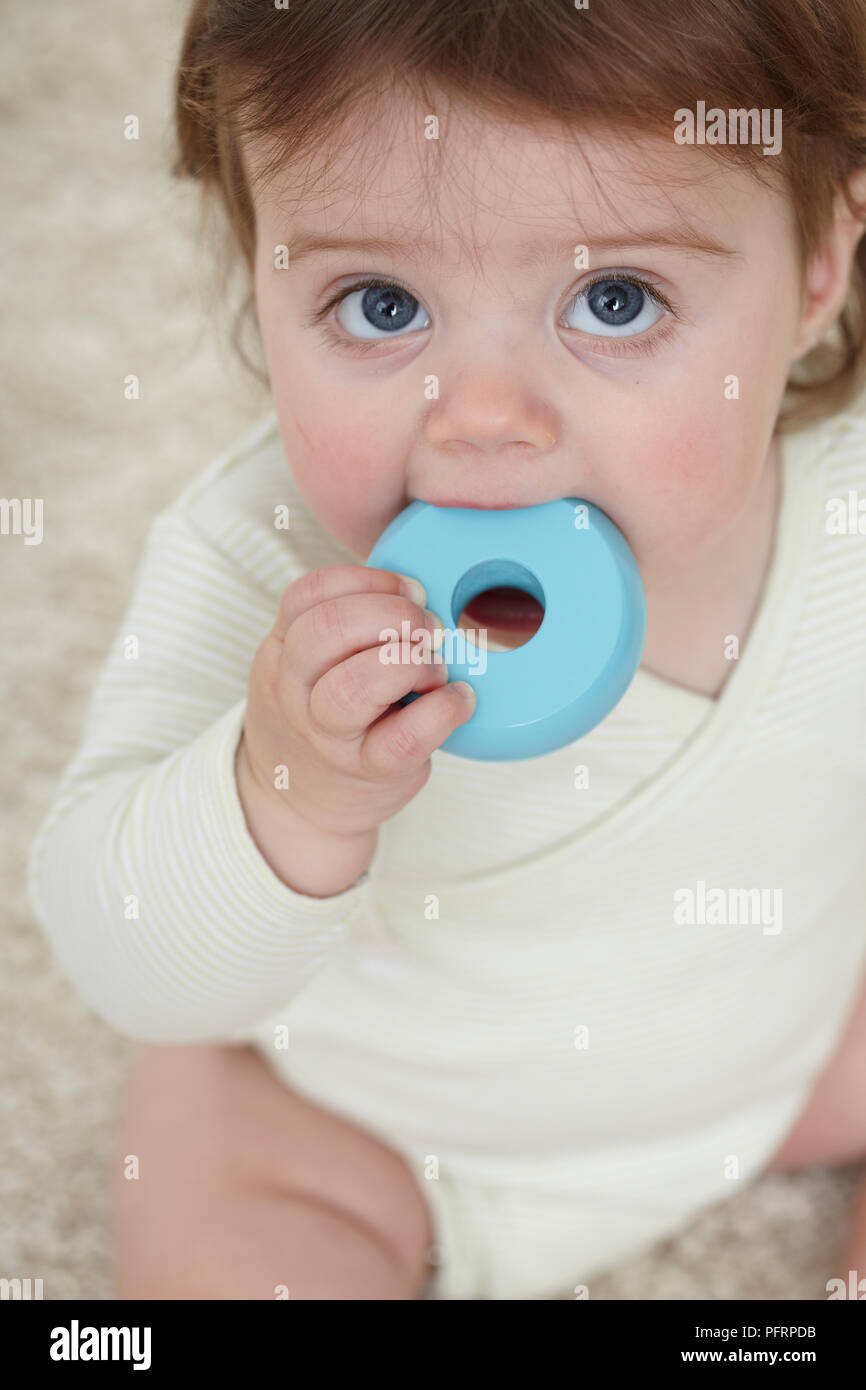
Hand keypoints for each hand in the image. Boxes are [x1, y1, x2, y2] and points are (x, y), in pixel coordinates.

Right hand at [238, 565, 475, 838]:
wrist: (295, 803)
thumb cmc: (318, 720)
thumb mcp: (306, 666)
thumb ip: (341, 628)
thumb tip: (419, 592)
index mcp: (282, 652)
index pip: (307, 594)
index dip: (366, 580)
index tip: (408, 588)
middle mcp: (295, 691)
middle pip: (325, 629)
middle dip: (391, 614)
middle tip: (427, 628)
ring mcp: (328, 735)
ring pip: (354, 686)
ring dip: (409, 663)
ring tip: (434, 668)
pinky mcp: (370, 771)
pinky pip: (405, 738)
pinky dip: (443, 711)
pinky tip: (458, 700)